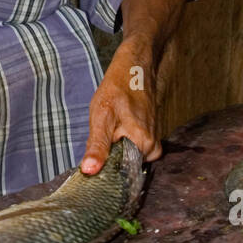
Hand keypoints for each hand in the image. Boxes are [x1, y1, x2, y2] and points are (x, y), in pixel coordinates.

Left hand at [81, 38, 161, 173]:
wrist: (134, 68)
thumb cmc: (117, 89)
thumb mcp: (101, 117)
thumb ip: (97, 146)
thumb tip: (89, 171)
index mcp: (144, 146)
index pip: (123, 174)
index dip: (106, 170)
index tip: (93, 163)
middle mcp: (153, 147)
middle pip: (126, 165)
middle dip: (110, 157)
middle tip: (101, 137)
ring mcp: (153, 141)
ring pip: (128, 156)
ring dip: (115, 148)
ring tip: (109, 128)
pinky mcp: (150, 135)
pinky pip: (132, 147)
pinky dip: (121, 141)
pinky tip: (116, 127)